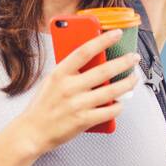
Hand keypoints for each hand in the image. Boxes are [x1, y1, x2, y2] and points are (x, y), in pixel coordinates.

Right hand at [15, 28, 139, 154]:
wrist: (32, 132)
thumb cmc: (42, 106)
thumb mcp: (52, 81)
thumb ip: (70, 71)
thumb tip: (93, 60)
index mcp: (60, 73)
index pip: (85, 51)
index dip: (103, 40)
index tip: (116, 34)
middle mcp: (69, 87)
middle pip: (104, 70)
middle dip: (124, 62)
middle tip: (133, 58)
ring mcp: (78, 104)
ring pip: (112, 91)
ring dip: (127, 83)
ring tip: (133, 79)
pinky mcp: (84, 120)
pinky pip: (109, 111)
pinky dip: (118, 106)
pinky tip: (121, 102)